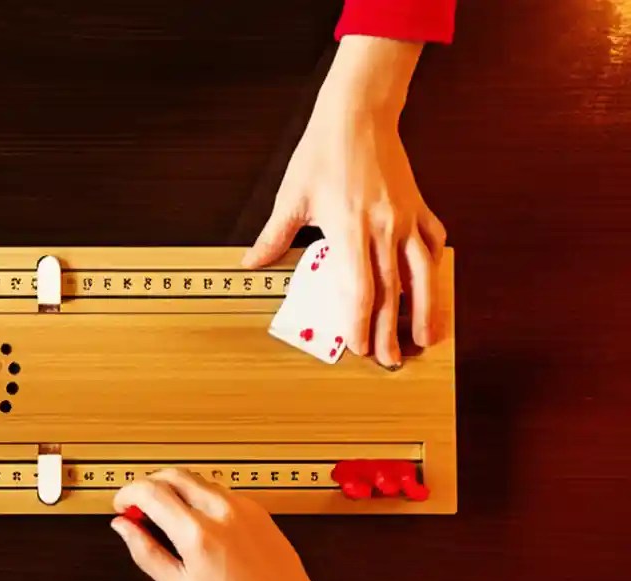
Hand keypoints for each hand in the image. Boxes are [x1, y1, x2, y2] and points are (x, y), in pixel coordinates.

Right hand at [112, 470, 416, 580]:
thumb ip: (146, 552)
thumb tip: (123, 526)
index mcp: (197, 534)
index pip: (150, 492)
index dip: (128, 493)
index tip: (121, 505)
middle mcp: (220, 511)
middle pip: (172, 474)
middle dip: (149, 484)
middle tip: (139, 506)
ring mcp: (241, 506)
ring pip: (195, 479)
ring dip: (174, 489)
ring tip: (168, 518)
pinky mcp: (255, 507)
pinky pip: (218, 491)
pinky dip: (199, 497)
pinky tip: (198, 523)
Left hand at [243, 36, 446, 369]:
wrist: (358, 114)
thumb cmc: (323, 152)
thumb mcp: (292, 196)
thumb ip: (274, 236)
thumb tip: (251, 262)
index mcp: (350, 231)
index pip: (359, 290)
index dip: (360, 323)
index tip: (358, 347)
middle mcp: (384, 230)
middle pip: (392, 292)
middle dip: (390, 331)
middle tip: (390, 360)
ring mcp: (406, 219)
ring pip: (424, 275)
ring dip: (426, 311)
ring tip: (426, 339)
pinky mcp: (419, 207)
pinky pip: (433, 244)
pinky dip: (435, 267)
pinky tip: (434, 286)